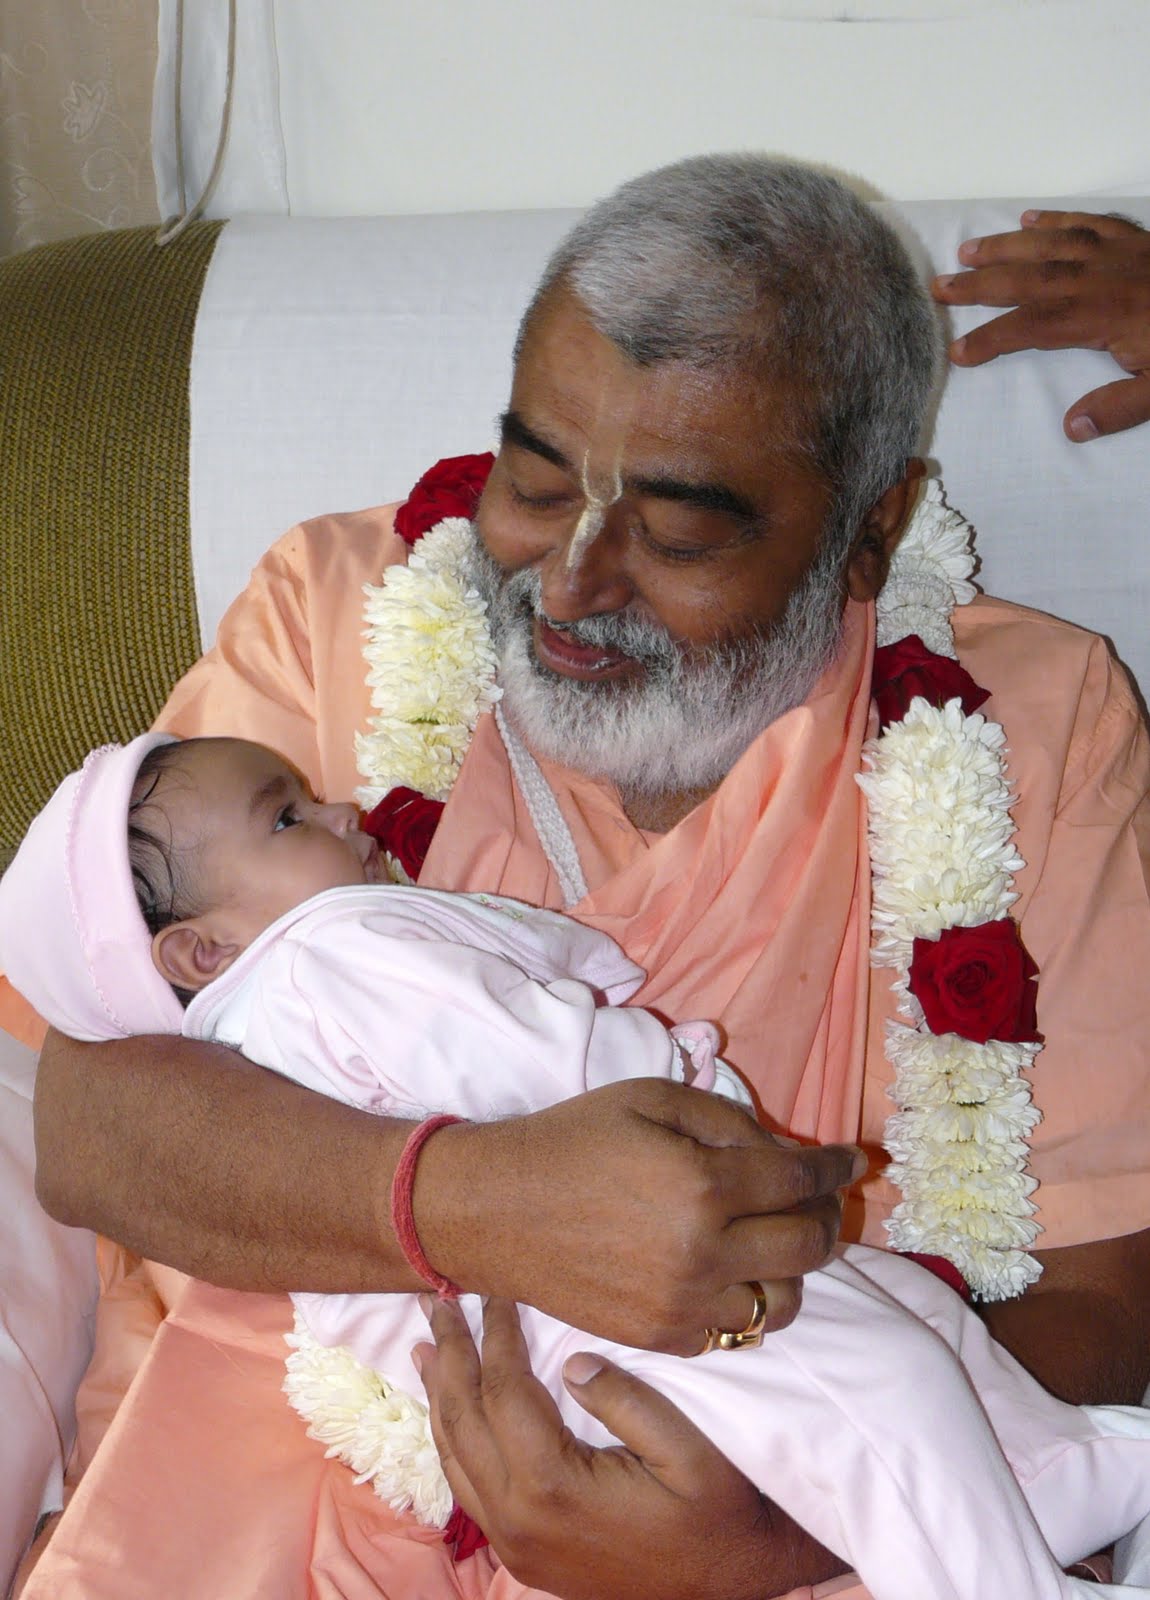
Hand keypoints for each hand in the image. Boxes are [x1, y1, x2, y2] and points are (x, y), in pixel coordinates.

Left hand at [417, 1296, 848, 1599]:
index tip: (493, 1289)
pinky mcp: (521, 1553)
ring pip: (455, 1456)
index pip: (505, 1392)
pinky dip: (453, 1438)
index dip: (497, 1335)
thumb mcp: (688, 1449)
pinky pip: (468, 1487)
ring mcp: (514, 1544)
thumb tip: (572, 1362)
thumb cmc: (718, 1512)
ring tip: (427, 1346)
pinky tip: (449, 1412)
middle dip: (451, 1355)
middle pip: (465, 1420)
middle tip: (438, 1301)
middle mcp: (518, 1521)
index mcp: (554, 1489)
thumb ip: (628, 1402)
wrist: (731, 1588)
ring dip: (440, 1395)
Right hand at [418, 1079, 864, 1353]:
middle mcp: (703, 1251)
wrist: (496, 1211)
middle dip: (829, 1217)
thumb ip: (727, 1120)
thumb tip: (785, 1150)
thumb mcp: (650, 1100)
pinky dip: (748, 1303)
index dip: (837, 1167)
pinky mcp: (662, 1339)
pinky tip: (734, 1273)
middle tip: (823, 1200)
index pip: (800, 1179)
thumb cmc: (573, 1139)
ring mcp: (684, 1304)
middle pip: (808, 1245)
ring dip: (794, 1268)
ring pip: (782, 1300)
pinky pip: (736, 1332)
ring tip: (778, 1240)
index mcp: (703, 1184)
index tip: (856, 1161)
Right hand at [932, 210, 1149, 440]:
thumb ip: (1121, 408)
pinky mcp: (1137, 239)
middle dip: (982, 282)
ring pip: (1052, 243)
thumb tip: (1071, 427)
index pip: (1036, 326)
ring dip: (1006, 246)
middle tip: (938, 287)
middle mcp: (1104, 277)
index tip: (958, 352)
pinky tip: (1029, 220)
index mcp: (1107, 316)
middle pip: (1032, 277)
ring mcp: (1120, 252)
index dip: (994, 339)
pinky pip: (1088, 222)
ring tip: (967, 251)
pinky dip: (1055, 220)